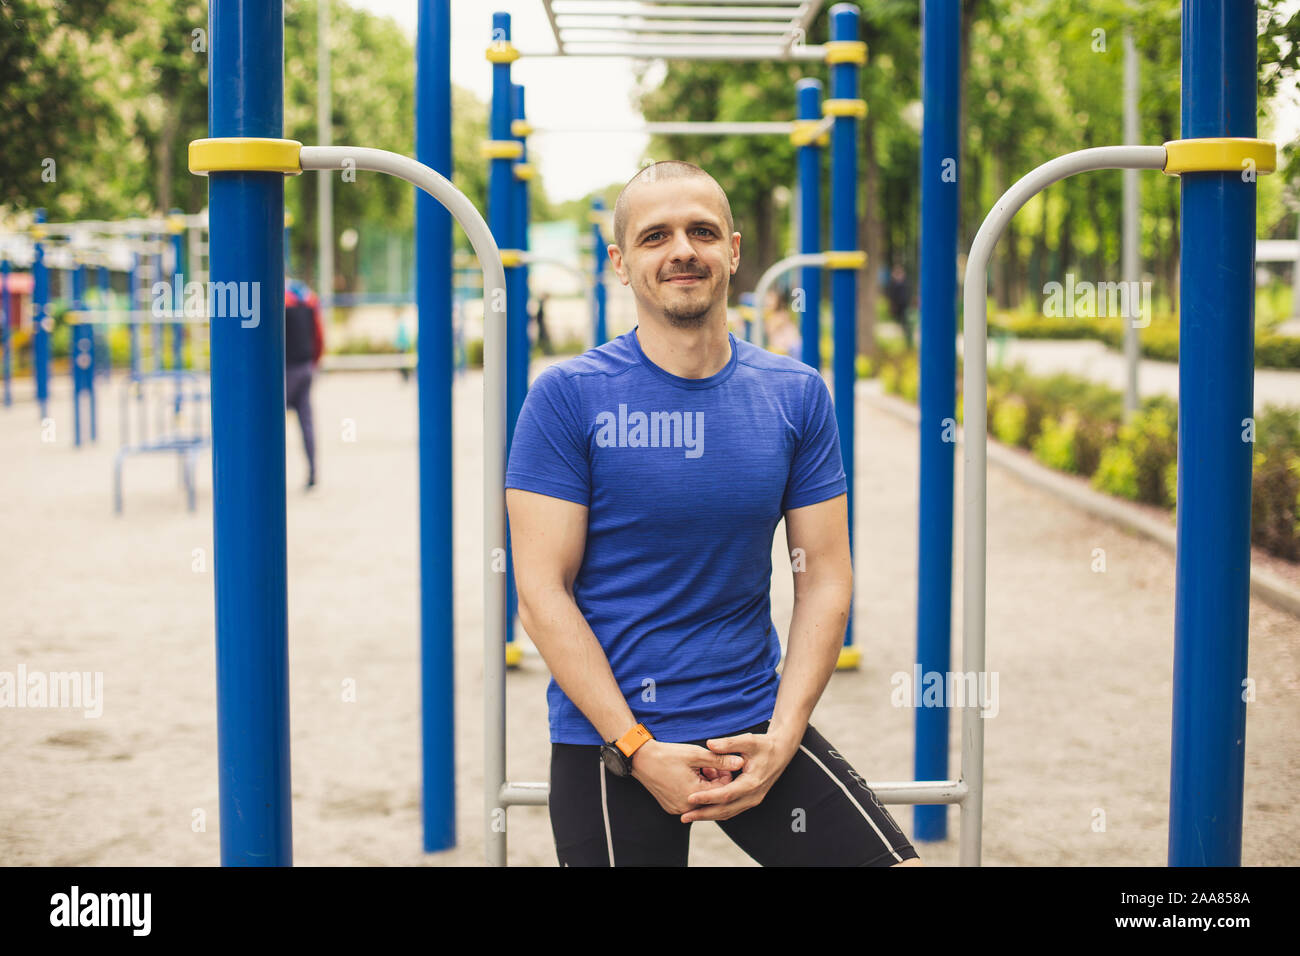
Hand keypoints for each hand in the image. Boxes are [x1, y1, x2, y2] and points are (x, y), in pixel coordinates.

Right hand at [629, 740, 743, 817]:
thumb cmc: (668, 754)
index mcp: (694, 795)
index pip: (722, 790)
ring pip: (701, 799)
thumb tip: (741, 763)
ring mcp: (677, 809)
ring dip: (704, 785)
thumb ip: (720, 760)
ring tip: (698, 768)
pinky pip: (689, 801)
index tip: (720, 762)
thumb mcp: (696, 754)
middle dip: (714, 781)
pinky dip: (693, 790)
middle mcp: (686, 807)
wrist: (641, 759)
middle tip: (708, 765)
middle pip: (712, 796)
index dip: (724, 775)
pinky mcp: (670, 807)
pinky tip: (688, 775)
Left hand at [679, 732, 798, 822]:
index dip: (707, 797)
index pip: (726, 795)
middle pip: (725, 810)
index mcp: (752, 783)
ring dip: (708, 815)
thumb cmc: (764, 745)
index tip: (690, 797)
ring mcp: (753, 800)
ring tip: (689, 816)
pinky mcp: (750, 799)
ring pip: (728, 813)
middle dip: (704, 814)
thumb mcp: (748, 741)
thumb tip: (709, 744)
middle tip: (683, 816)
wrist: (781, 752)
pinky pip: (732, 809)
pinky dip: (717, 811)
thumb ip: (728, 744)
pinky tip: (703, 810)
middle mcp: (753, 796)